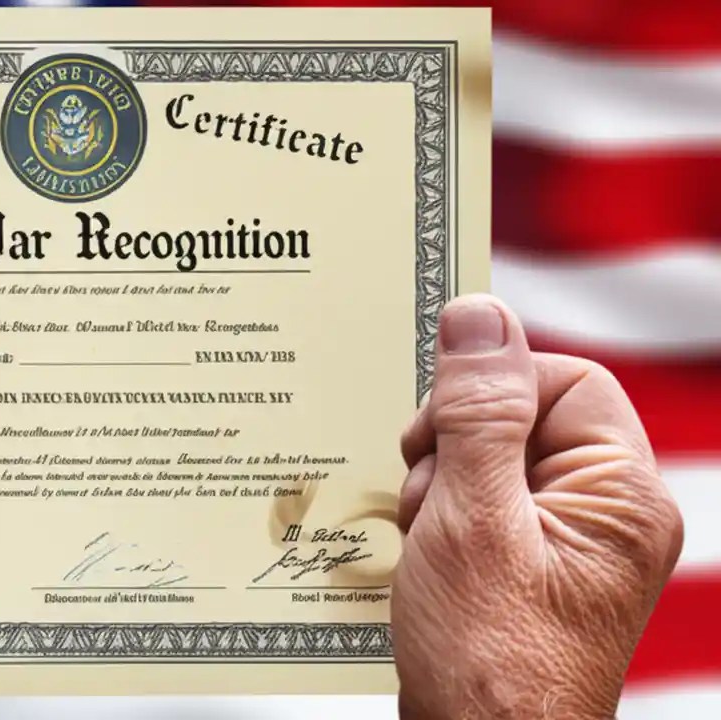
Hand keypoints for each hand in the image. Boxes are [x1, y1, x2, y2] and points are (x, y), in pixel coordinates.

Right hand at [393, 294, 682, 718]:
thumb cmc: (490, 660)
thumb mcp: (472, 517)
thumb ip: (477, 412)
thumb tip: (479, 317)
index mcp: (619, 495)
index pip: (563, 380)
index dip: (493, 393)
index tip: (441, 432)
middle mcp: (602, 516)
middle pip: (518, 418)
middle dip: (454, 451)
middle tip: (433, 503)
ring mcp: (562, 545)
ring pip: (486, 463)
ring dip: (438, 490)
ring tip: (428, 544)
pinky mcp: (523, 570)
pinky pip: (477, 507)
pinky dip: (439, 521)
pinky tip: (423, 557)